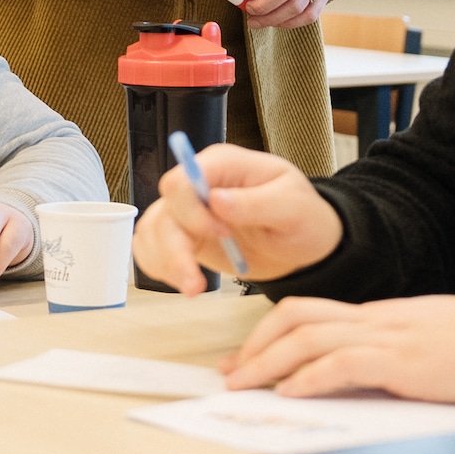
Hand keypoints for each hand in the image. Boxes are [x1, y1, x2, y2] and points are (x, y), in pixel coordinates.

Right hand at [131, 143, 341, 291]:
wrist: (302, 246)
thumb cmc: (303, 217)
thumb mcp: (293, 206)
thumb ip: (256, 202)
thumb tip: (216, 200)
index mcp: (223, 165)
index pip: (183, 180)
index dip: (193, 211)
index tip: (221, 234)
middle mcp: (198, 184)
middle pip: (164, 209)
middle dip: (176, 248)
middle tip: (200, 280)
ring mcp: (188, 211)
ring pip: (152, 230)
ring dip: (166, 263)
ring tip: (193, 288)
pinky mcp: (184, 235)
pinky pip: (151, 245)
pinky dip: (159, 266)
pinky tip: (183, 281)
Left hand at [224, 294, 454, 402]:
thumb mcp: (430, 342)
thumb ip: (395, 351)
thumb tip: (365, 374)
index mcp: (382, 315)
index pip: (311, 313)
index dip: (270, 333)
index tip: (247, 358)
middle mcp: (378, 319)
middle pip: (297, 317)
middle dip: (255, 345)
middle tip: (230, 373)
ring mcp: (390, 336)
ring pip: (309, 337)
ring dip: (268, 362)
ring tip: (244, 385)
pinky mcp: (406, 361)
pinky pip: (345, 363)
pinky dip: (311, 377)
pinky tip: (292, 392)